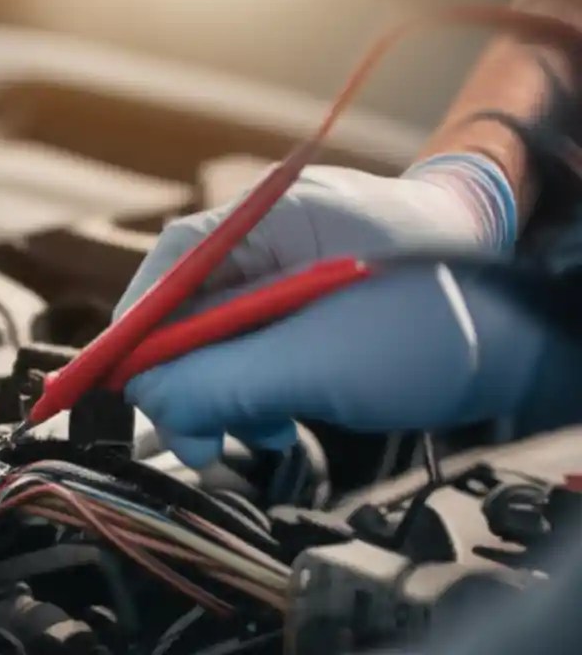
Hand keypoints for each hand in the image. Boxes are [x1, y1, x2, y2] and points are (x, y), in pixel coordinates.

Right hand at [115, 160, 527, 467]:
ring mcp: (293, 270)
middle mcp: (272, 236)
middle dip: (185, 378)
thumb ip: (221, 379)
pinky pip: (257, 348)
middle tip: (193, 441)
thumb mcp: (319, 360)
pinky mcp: (312, 308)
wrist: (537, 326)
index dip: (136, 328)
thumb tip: (144, 397)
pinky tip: (278, 419)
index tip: (120, 386)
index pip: (170, 264)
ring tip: (255, 433)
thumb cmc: (441, 319)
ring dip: (223, 392)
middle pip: (189, 305)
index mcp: (270, 217)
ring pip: (220, 335)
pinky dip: (256, 390)